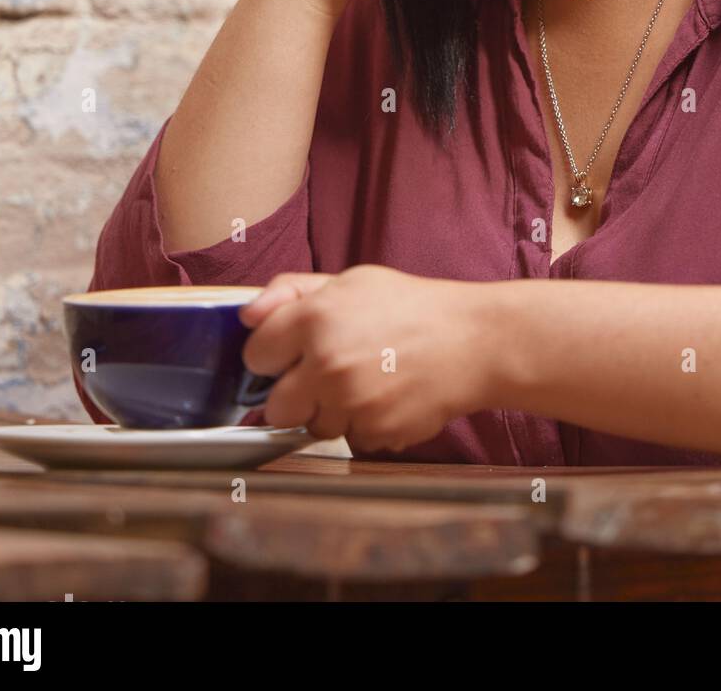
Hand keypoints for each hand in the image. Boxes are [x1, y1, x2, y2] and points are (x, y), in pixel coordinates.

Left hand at [238, 266, 496, 451]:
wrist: (474, 342)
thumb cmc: (414, 307)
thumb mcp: (354, 281)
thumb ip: (293, 292)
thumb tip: (247, 313)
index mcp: (315, 318)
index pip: (255, 354)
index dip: (274, 353)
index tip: (292, 352)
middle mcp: (326, 362)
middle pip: (275, 406)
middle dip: (295, 394)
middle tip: (327, 376)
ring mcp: (349, 401)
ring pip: (313, 427)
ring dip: (331, 412)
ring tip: (367, 384)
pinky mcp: (373, 431)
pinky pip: (350, 439)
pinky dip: (364, 425)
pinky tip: (388, 398)